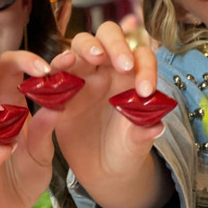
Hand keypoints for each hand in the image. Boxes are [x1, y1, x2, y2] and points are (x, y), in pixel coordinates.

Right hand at [48, 22, 171, 207]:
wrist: (102, 171)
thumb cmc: (124, 151)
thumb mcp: (135, 146)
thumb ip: (142, 133)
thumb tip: (155, 127)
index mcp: (132, 78)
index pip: (141, 57)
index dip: (145, 68)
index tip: (144, 92)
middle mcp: (108, 70)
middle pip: (109, 37)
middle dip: (114, 44)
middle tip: (116, 63)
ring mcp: (83, 76)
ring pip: (81, 46)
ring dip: (83, 47)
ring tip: (83, 59)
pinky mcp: (60, 89)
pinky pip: (55, 70)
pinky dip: (54, 67)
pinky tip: (52, 73)